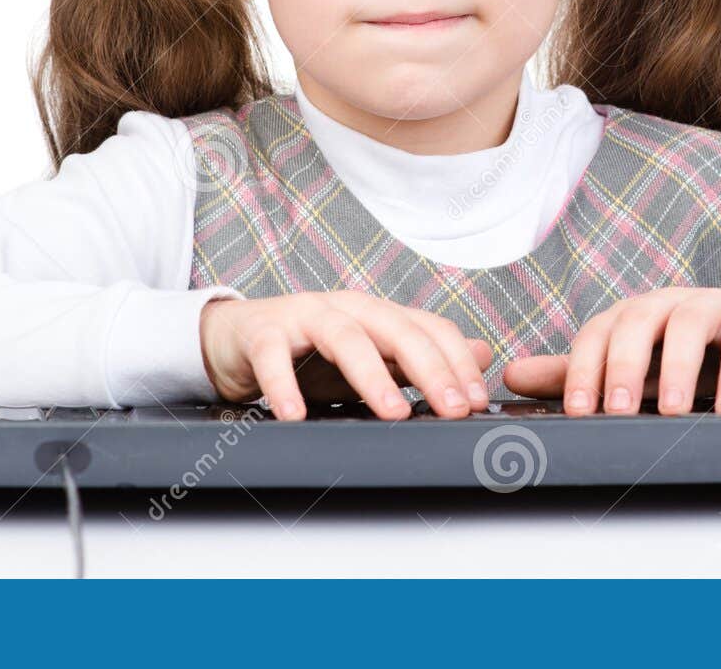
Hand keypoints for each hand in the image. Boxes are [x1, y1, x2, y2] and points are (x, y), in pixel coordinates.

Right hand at [199, 289, 494, 421]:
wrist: (237, 338)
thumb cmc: (309, 353)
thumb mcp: (372, 357)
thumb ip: (421, 358)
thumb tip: (483, 354)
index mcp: (378, 314)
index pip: (429, 328)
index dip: (456, 362)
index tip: (476, 401)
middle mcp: (347, 308)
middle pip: (396, 329)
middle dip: (429, 368)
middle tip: (451, 407)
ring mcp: (304, 316)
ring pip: (344, 336)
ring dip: (372, 374)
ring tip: (393, 412)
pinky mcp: (262, 332)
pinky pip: (273, 356)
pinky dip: (284, 384)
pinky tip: (294, 414)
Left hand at [501, 288, 720, 416]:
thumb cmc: (679, 355)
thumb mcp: (631, 368)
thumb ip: (575, 373)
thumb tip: (510, 376)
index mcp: (628, 317)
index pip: (595, 335)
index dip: (581, 370)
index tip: (576, 411)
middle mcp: (663, 305)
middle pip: (635, 323)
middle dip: (623, 366)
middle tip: (617, 410)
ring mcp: (707, 307)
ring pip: (687, 325)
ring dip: (677, 369)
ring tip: (672, 412)